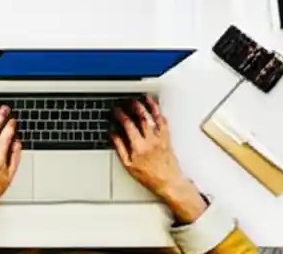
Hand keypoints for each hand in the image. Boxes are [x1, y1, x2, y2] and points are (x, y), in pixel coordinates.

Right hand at [112, 96, 205, 223]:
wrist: (169, 183)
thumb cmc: (149, 177)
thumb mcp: (128, 165)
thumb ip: (119, 148)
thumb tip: (113, 135)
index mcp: (139, 146)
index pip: (128, 125)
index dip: (121, 115)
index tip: (116, 111)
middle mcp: (151, 140)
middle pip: (143, 118)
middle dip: (135, 107)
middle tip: (129, 101)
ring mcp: (160, 139)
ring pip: (155, 118)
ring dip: (150, 106)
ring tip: (145, 98)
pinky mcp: (168, 140)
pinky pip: (164, 124)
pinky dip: (161, 115)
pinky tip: (157, 110)